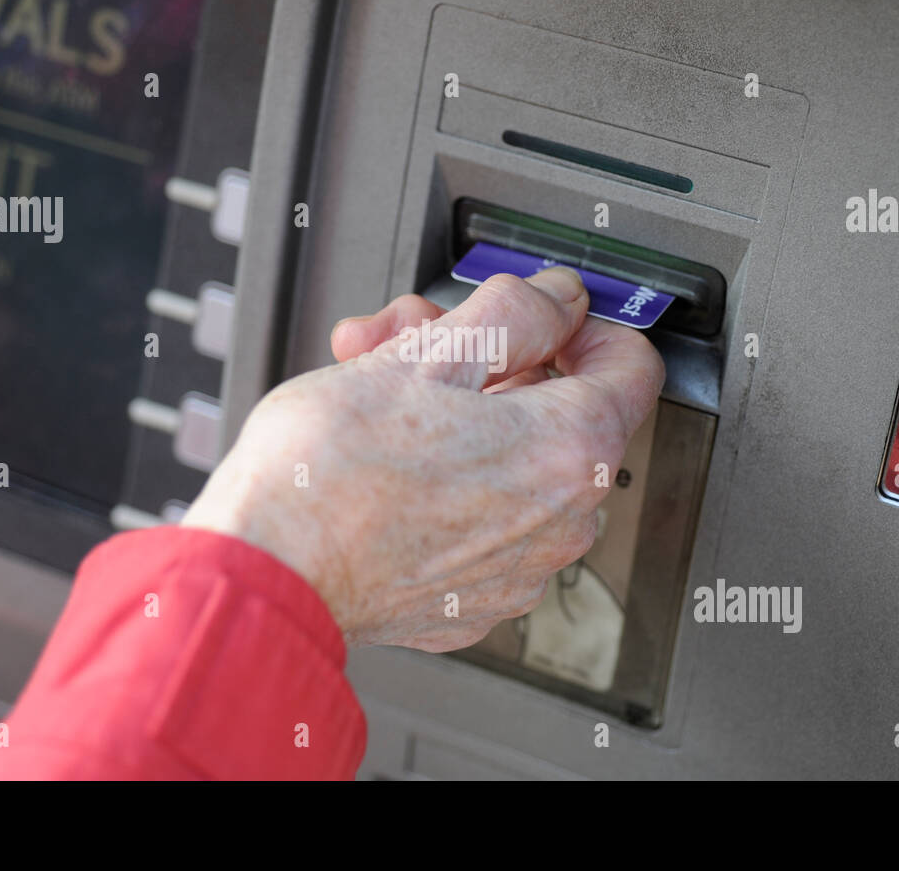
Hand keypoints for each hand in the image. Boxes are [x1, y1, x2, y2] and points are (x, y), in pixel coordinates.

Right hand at [181, 267, 663, 650]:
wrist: (267, 571)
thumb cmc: (330, 472)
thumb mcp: (427, 353)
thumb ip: (516, 311)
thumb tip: (559, 298)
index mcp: (570, 451)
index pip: (631, 365)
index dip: (582, 324)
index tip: (541, 316)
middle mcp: (563, 523)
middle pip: (558, 411)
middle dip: (489, 362)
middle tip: (417, 341)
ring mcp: (520, 571)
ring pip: (515, 465)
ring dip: (459, 417)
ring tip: (379, 392)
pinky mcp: (474, 600)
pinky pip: (485, 522)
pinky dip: (450, 483)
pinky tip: (388, 457)